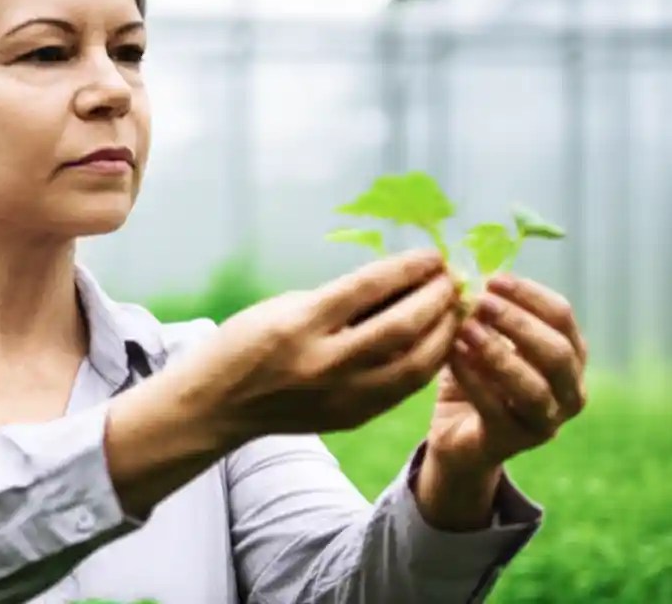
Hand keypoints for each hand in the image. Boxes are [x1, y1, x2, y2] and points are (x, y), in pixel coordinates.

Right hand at [188, 249, 461, 444]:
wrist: (216, 405)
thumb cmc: (246, 342)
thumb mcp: (284, 306)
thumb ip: (338, 298)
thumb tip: (398, 282)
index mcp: (301, 324)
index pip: (369, 288)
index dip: (408, 268)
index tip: (432, 255)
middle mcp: (325, 362)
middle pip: (401, 327)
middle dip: (436, 298)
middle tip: (453, 279)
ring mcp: (342, 396)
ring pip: (414, 363)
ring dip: (444, 332)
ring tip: (456, 309)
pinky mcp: (352, 417)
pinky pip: (404, 387)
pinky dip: (428, 361)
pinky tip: (439, 342)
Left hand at [426, 273, 588, 474]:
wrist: (458, 436)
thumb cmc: (477, 378)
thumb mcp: (488, 340)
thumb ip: (490, 314)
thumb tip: (474, 273)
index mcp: (571, 357)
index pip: (563, 317)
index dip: (529, 294)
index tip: (493, 278)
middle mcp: (570, 391)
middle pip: (556, 352)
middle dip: (517, 323)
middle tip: (479, 302)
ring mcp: (546, 422)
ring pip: (532, 387)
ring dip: (498, 353)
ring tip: (466, 329)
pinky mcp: (513, 442)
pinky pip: (496, 409)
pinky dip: (473, 379)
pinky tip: (452, 356)